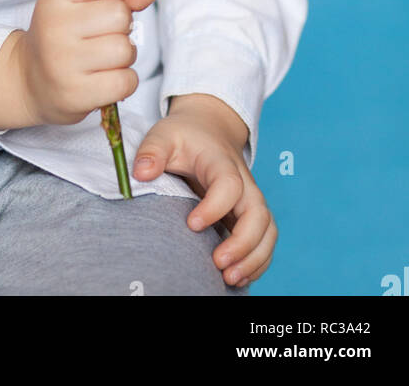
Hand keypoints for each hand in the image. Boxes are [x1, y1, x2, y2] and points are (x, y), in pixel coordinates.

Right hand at [18, 0, 156, 125]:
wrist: (30, 83)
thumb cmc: (63, 37)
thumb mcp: (79, 6)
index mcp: (53, 0)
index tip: (102, 3)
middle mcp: (54, 28)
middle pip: (120, 14)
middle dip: (122, 26)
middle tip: (102, 36)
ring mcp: (63, 63)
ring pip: (125, 49)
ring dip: (124, 56)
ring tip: (104, 59)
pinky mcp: (76, 94)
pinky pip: (126, 81)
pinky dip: (125, 81)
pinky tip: (105, 79)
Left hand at [132, 92, 276, 287]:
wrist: (208, 129)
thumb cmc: (185, 136)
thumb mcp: (164, 134)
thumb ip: (152, 150)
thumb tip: (141, 173)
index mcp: (221, 162)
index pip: (229, 185)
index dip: (215, 207)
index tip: (191, 224)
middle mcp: (244, 182)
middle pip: (258, 213)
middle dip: (243, 242)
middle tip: (218, 263)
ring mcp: (249, 200)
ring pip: (267, 230)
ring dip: (254, 257)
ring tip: (230, 279)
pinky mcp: (249, 215)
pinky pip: (265, 240)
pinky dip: (258, 261)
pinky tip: (238, 278)